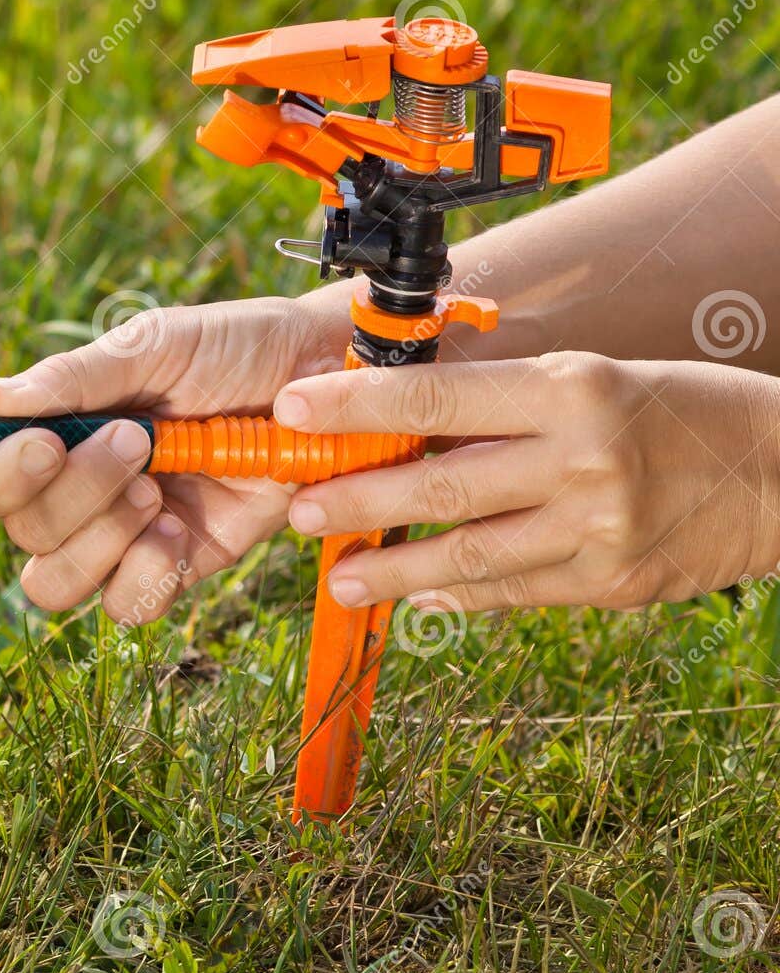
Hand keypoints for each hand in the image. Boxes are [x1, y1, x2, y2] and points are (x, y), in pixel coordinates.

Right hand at [0, 296, 349, 622]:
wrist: (328, 379)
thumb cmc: (236, 347)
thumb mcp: (153, 346)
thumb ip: (70, 380)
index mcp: (59, 436)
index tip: (46, 442)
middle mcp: (80, 494)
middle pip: (23, 535)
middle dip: (74, 493)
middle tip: (138, 442)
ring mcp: (127, 536)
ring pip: (58, 584)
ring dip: (100, 539)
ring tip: (157, 492)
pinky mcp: (179, 566)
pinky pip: (130, 606)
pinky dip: (145, 574)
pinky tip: (179, 528)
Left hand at [272, 352, 779, 611]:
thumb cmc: (681, 409)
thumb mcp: (595, 378)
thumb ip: (504, 403)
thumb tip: (402, 419)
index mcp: (571, 389)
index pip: (437, 394)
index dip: (355, 406)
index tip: (292, 410)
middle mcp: (582, 458)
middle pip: (441, 484)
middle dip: (358, 501)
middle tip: (299, 512)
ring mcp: (598, 529)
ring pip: (468, 555)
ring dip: (393, 569)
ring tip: (342, 579)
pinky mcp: (612, 584)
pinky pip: (514, 591)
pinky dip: (458, 593)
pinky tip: (417, 594)